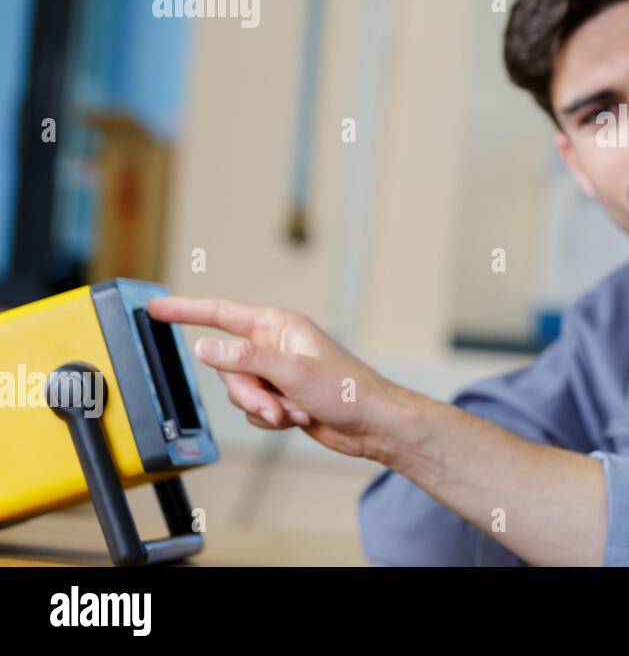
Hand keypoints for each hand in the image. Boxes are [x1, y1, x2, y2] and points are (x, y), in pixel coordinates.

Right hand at [146, 295, 402, 459]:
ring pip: (239, 392)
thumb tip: (205, 348)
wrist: (371, 424)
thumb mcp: (292, 373)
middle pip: (227, 367)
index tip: (154, 307)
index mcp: (278, 326)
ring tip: (295, 413)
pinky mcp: (279, 396)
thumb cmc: (347, 389)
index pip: (221, 314)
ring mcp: (276, 372)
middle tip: (277, 405)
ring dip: (264, 409)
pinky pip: (253, 409)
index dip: (186, 311)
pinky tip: (298, 418)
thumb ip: (245, 360)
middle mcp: (274, 345)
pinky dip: (272, 419)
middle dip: (249, 394)